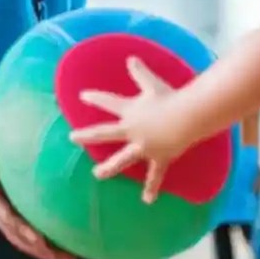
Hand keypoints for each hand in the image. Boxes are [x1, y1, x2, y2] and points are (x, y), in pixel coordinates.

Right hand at [0, 127, 74, 258]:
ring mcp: (4, 215)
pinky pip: (27, 232)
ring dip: (45, 252)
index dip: (22, 230)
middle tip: (65, 258)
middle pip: (18, 237)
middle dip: (40, 250)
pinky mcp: (11, 212)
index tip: (39, 239)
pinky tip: (64, 244)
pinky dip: (44, 242)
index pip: (6, 217)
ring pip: (24, 240)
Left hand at [68, 56, 186, 203]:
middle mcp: (132, 130)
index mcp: (129, 111)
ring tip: (97, 174)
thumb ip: (140, 72)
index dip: (94, 98)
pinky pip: (154, 176)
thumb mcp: (153, 83)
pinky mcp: (158, 158)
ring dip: (108, 168)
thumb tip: (130, 58)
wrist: (187, 117)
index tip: (82, 96)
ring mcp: (143, 146)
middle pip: (104, 133)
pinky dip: (152, 188)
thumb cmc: (170, 98)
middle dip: (86, 136)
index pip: (107, 102)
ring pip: (122, 159)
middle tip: (72, 138)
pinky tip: (147, 200)